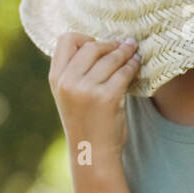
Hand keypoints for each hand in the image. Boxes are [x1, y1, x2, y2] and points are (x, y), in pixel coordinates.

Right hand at [49, 32, 139, 166]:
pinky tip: (137, 65)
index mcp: (56, 78)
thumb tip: (98, 42)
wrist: (92, 154)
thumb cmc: (85, 122)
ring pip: (111, 58)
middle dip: (111, 44)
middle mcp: (68, 82)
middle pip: (91, 46)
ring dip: (126, 52)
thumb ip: (75, 71)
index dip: (85, 38)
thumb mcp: (70, 95)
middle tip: (125, 44)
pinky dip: (133, 65)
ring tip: (133, 51)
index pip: (66, 40)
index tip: (98, 46)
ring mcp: (86, 90)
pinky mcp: (107, 98)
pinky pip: (124, 72)